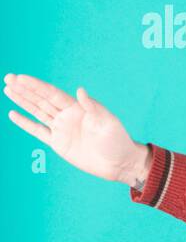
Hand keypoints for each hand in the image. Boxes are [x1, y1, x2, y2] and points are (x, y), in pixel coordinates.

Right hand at [4, 73, 150, 185]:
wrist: (119, 163)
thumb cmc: (117, 140)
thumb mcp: (107, 121)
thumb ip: (92, 106)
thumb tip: (80, 90)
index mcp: (78, 108)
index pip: (52, 94)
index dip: (36, 86)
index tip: (21, 77)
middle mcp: (67, 116)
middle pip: (42, 100)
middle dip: (25, 89)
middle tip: (8, 78)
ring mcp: (61, 129)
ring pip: (37, 112)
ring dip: (23, 101)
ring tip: (8, 90)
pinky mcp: (58, 143)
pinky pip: (38, 131)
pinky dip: (25, 123)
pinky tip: (13, 114)